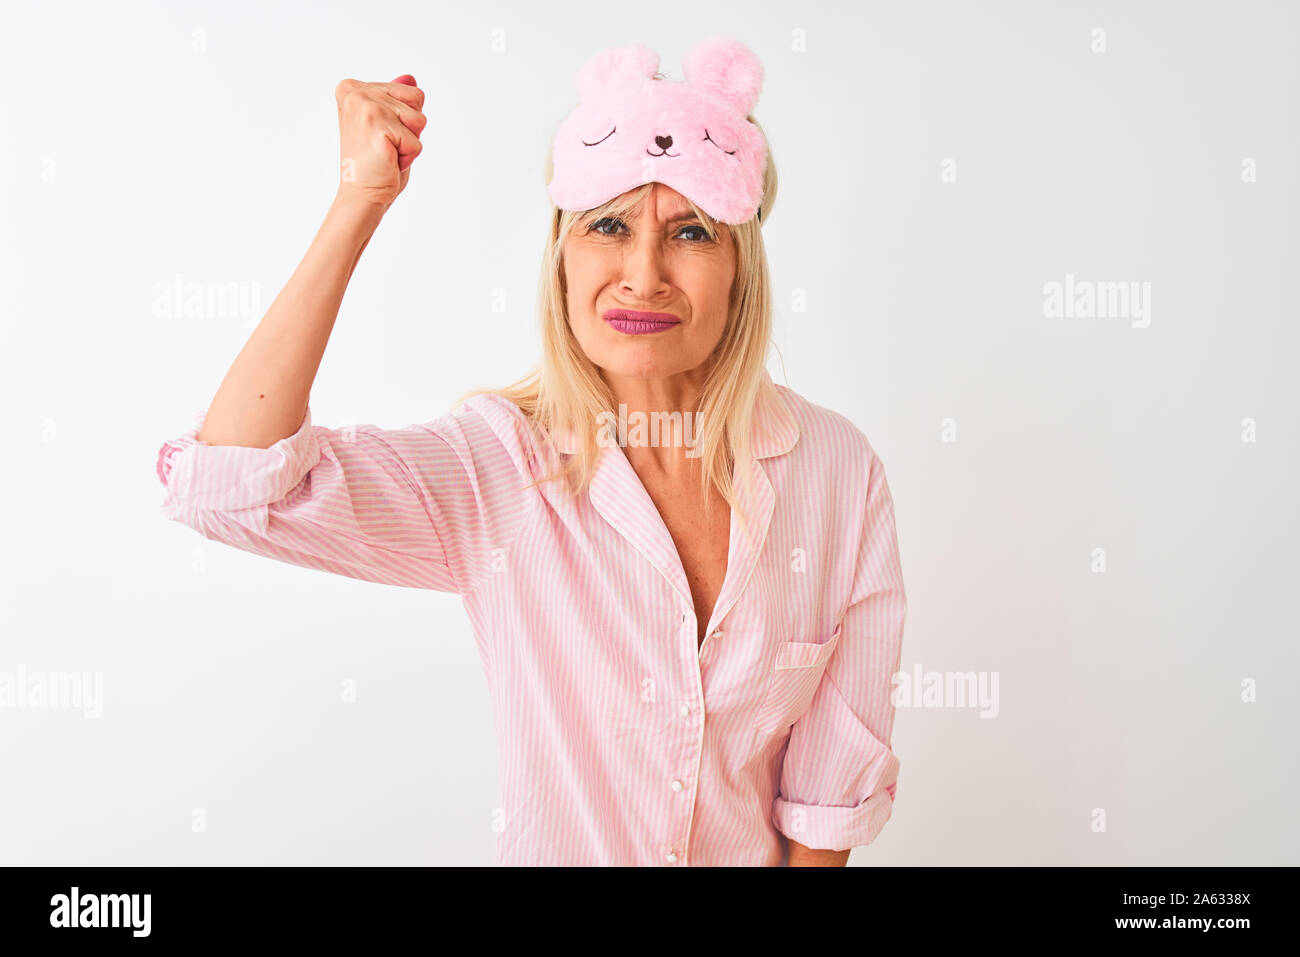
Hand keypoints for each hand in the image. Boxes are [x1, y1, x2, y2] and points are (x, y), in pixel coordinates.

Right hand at [334, 74, 426, 209]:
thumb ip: (397, 99)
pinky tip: (388, 161)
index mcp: (353, 88)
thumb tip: (411, 77)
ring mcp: (366, 106)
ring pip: (419, 120)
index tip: (381, 135)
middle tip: (385, 145)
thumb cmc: (374, 164)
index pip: (410, 92)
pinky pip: (416, 141)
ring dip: (410, 142)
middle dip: (410, 128)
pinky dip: (409, 156)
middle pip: (417, 100)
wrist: (360, 195)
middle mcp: (356, 92)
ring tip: (387, 153)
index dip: (404, 120)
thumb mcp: (390, 125)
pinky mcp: (378, 125)